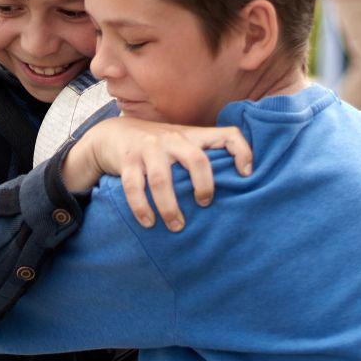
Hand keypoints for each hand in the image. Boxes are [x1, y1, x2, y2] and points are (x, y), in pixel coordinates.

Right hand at [62, 117, 251, 231]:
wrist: (112, 134)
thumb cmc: (156, 147)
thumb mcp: (181, 143)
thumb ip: (201, 156)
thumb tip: (232, 184)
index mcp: (192, 136)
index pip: (227, 134)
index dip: (242, 151)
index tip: (247, 175)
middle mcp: (173, 139)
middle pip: (196, 160)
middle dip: (204, 186)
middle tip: (204, 205)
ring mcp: (149, 148)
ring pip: (161, 180)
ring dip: (169, 207)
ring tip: (176, 227)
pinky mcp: (127, 160)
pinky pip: (134, 187)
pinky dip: (141, 208)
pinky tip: (148, 223)